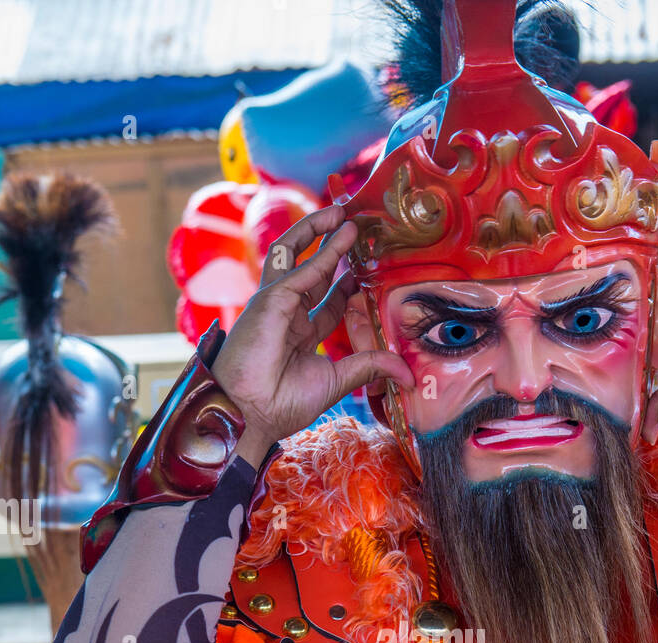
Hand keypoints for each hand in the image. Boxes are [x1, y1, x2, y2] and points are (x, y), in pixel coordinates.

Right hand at [210, 204, 413, 466]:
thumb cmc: (281, 404)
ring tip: (342, 214)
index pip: (327, 302)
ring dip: (316, 232)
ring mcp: (274, 304)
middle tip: (355, 229)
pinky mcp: (268, 300)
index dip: (347, 285)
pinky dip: (319, 254)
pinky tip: (340, 236)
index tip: (366, 272)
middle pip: (309, 270)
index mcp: (299, 336)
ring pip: (293, 254)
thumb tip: (407, 374)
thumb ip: (369, 368)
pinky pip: (297, 270)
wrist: (250, 413)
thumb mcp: (337, 381)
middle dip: (331, 247)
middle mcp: (286, 314)